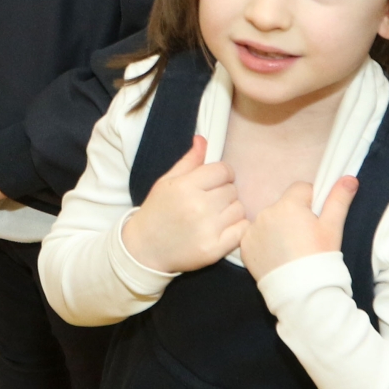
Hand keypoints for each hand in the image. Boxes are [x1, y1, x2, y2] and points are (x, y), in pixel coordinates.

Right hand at [121, 136, 247, 273]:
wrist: (145, 248)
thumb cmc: (157, 211)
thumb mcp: (166, 182)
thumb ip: (188, 161)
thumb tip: (203, 139)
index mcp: (185, 186)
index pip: (223, 170)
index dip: (222, 174)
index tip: (215, 181)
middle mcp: (198, 206)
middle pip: (232, 190)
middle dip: (225, 192)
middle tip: (211, 200)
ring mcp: (208, 229)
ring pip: (240, 209)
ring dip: (231, 210)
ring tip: (216, 215)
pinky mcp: (215, 249)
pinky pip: (243, 231)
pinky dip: (238, 228)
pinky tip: (224, 228)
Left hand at [241, 176, 355, 280]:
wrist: (303, 293)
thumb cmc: (321, 258)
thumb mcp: (332, 228)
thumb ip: (338, 199)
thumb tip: (349, 177)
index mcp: (289, 204)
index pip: (301, 190)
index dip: (311, 203)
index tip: (316, 221)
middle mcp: (266, 212)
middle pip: (284, 205)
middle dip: (294, 216)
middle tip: (305, 239)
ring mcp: (252, 229)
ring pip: (269, 220)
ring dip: (278, 228)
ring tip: (292, 250)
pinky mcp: (244, 245)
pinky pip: (255, 236)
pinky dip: (264, 242)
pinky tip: (277, 256)